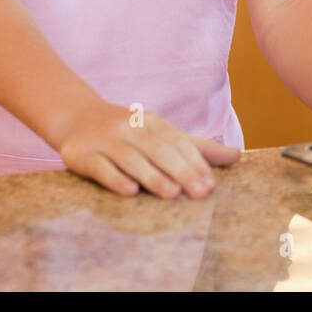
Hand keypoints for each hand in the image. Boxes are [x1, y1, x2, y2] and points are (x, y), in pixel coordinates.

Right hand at [56, 101, 238, 198]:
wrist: (74, 117)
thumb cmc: (127, 131)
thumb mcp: (161, 132)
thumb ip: (197, 146)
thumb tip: (236, 156)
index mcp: (152, 121)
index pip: (178, 142)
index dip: (195, 162)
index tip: (211, 184)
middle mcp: (130, 128)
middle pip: (159, 150)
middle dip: (181, 171)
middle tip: (200, 193)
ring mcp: (106, 141)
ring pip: (132, 158)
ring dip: (152, 176)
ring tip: (172, 194)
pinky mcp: (82, 155)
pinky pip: (100, 167)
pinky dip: (115, 178)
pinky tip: (130, 192)